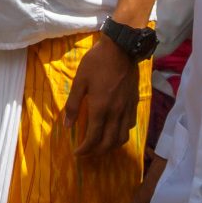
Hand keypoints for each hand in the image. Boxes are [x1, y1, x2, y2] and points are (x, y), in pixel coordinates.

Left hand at [62, 35, 139, 155]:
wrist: (121, 49)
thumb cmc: (96, 63)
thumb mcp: (79, 81)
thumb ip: (73, 105)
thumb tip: (67, 125)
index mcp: (100, 109)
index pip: (93, 138)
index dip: (85, 149)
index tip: (77, 153)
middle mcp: (116, 113)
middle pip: (109, 143)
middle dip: (96, 152)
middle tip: (87, 153)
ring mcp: (127, 109)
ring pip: (122, 137)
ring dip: (111, 146)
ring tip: (100, 146)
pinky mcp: (134, 103)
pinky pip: (130, 126)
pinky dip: (121, 134)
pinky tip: (115, 130)